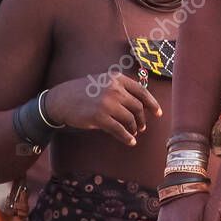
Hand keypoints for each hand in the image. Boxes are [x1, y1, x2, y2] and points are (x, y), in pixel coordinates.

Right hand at [45, 75, 161, 146]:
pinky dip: (127, 137)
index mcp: (117, 78)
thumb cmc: (83, 91)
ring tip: (133, 133)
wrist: (61, 99)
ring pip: (129, 119)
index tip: (158, 113)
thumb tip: (138, 102)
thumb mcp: (103, 81)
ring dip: (134, 128)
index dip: (152, 103)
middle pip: (137, 106)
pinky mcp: (100, 117)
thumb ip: (120, 88)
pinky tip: (130, 141)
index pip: (141, 91)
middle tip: (142, 127)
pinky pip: (119, 129)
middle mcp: (114, 89)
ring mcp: (107, 103)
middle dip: (142, 119)